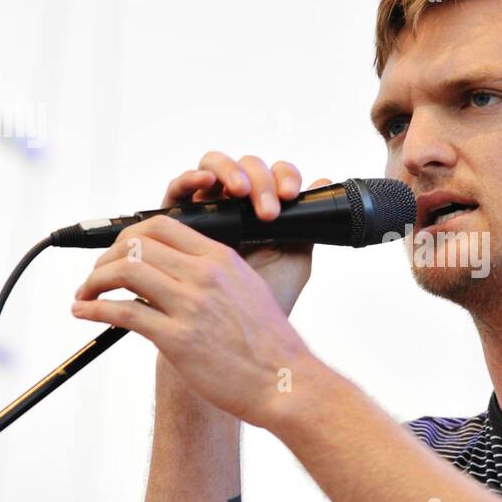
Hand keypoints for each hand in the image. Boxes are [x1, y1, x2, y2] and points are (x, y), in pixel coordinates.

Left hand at [70, 154, 328, 426]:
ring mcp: (191, 306)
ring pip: (125, 271)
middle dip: (106, 258)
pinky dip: (94, 309)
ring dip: (94, 281)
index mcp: (222, 259)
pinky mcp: (178, 339)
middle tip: (97, 276)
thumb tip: (174, 273)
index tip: (119, 253)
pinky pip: (124, 313)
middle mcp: (205, 275)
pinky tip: (83, 313)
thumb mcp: (248, 290)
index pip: (163, 225)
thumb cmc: (268, 344)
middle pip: (137, 244)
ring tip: (86, 294)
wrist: (284, 382)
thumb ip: (214, 275)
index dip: (131, 236)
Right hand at [159, 152, 330, 315]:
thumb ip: (308, 223)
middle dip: (260, 181)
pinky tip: (204, 182)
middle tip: (267, 210)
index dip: (283, 177)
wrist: (231, 333)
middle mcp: (235, 204)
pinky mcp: (177, 218)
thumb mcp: (293, 259)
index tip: (290, 195)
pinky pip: (178, 189)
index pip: (274, 177)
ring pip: (213, 168)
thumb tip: (324, 182)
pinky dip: (190, 178)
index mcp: (264, 209)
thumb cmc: (264, 298)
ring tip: (240, 190)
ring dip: (229, 172)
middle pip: (245, 168)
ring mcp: (206, 208)